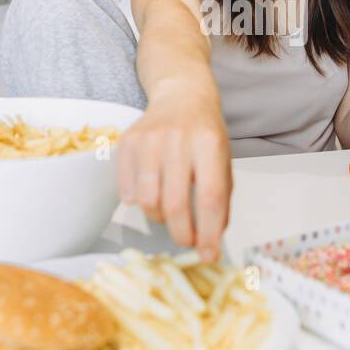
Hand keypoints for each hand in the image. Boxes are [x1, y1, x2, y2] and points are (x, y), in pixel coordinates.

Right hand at [115, 88, 231, 262]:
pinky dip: (138, 202)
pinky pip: (126, 190)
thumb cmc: (204, 133)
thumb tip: (211, 239)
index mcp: (209, 143)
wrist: (181, 95)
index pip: (210, 197)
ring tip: (169, 211)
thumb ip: (220, 197)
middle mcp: (179, 139)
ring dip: (159, 218)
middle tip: (187, 242)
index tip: (209, 253)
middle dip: (182, 234)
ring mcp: (149, 139)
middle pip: (176, 203)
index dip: (209, 232)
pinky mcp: (127, 141)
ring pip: (148, 201)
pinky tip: (151, 193)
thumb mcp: (223, 159)